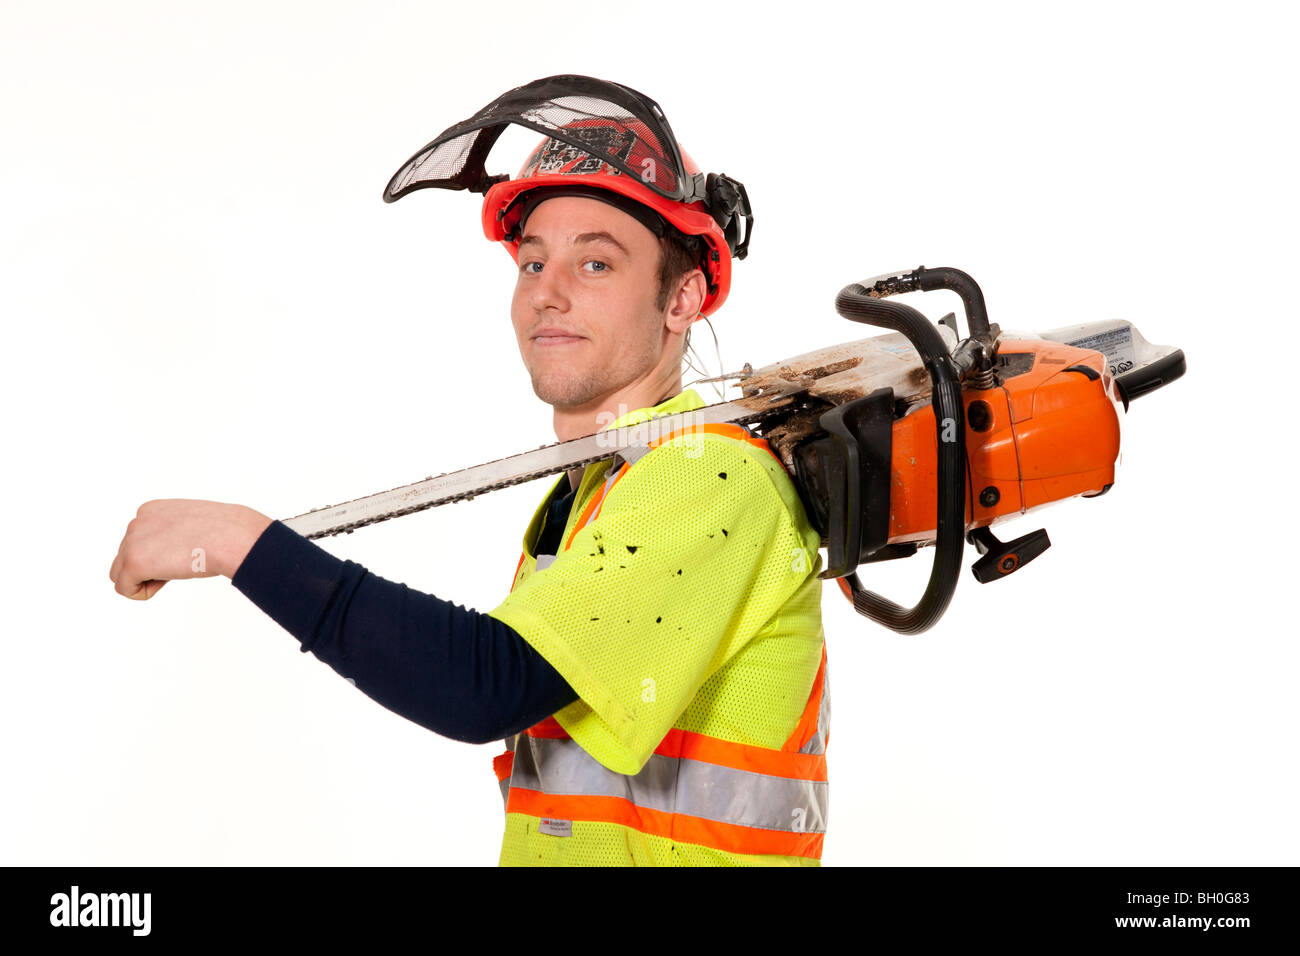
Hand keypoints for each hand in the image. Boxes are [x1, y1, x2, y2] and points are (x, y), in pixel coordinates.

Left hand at [109, 500, 272, 600]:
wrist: (232, 536)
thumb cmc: (227, 533)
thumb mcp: (194, 525)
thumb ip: (173, 534)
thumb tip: (170, 553)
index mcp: (150, 510)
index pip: (138, 543)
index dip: (161, 557)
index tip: (186, 552)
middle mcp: (136, 521)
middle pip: (125, 558)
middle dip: (152, 568)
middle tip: (182, 563)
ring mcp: (133, 540)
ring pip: (121, 574)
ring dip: (147, 579)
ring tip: (176, 570)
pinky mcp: (134, 562)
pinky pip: (125, 589)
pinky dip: (144, 592)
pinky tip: (168, 580)